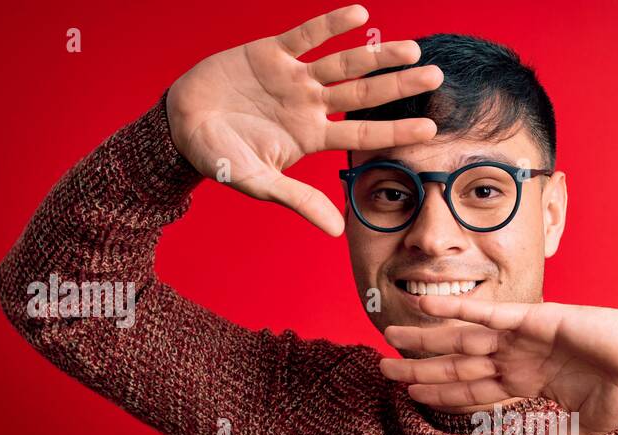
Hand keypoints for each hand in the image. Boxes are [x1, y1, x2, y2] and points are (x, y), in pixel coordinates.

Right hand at [165, 4, 442, 235]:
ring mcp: (294, 78)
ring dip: (377, 54)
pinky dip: (331, 24)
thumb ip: (298, 200)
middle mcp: (310, 105)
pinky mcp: (271, 52)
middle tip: (436, 76)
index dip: (395, 130)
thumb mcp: (259, 183)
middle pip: (365, 93)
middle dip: (400, 85)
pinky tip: (360, 14)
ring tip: (411, 47)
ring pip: (344, 62)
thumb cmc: (220, 158)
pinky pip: (306, 35)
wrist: (181, 125)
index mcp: (311, 137)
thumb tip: (336, 230)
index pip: (363, 134)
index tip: (430, 128)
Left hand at [379, 296, 617, 434]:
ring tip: (391, 335)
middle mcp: (519, 359)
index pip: (474, 392)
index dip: (442, 394)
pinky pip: (487, 315)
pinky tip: (425, 307)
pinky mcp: (535, 320)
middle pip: (458, 366)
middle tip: (383, 368)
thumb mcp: (585, 425)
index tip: (410, 396)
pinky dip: (456, 310)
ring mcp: (523, 339)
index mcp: (529, 383)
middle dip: (421, 367)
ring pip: (463, 340)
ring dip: (427, 339)